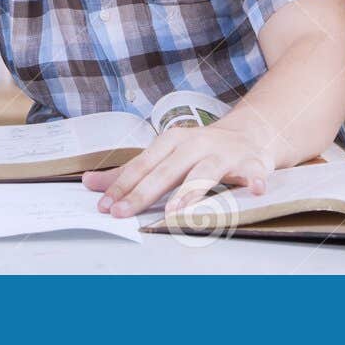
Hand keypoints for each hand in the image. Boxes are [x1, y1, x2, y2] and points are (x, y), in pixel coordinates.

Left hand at [81, 124, 273, 218]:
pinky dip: (254, 180)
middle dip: (144, 192)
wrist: (250, 133)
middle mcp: (196, 144)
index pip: (142, 165)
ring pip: (205, 171)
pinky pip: (253, 171)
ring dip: (190, 190)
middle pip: (167, 170)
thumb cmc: (201, 150)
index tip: (105, 205)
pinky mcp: (251, 161)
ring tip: (175, 209)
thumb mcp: (165, 156)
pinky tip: (255, 190)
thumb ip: (131, 173)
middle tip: (125, 211)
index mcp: (172, 141)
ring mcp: (224, 152)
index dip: (122, 185)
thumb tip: (89, 183)